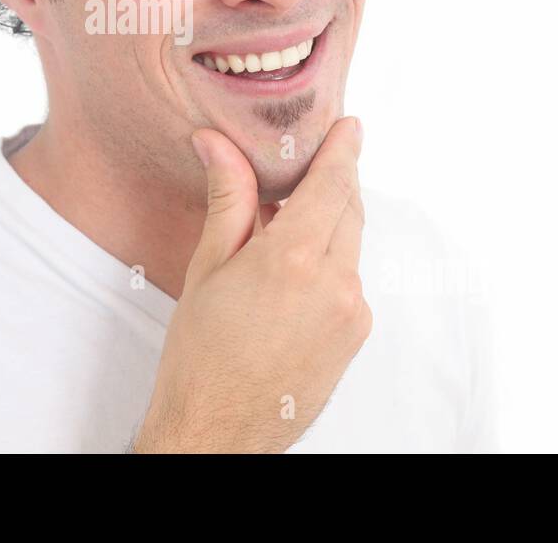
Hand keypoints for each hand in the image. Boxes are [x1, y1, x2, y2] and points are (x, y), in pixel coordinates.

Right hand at [131, 117, 371, 452]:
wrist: (218, 430)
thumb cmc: (201, 354)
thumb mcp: (209, 266)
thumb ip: (227, 199)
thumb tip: (217, 143)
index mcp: (292, 260)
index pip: (332, 185)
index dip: (343, 151)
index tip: (351, 127)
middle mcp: (334, 284)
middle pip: (348, 210)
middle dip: (333, 184)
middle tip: (311, 165)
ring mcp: (351, 313)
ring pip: (348, 246)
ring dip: (326, 226)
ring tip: (283, 229)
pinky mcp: (355, 336)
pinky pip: (348, 282)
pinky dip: (328, 264)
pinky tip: (291, 275)